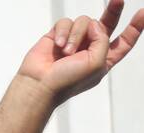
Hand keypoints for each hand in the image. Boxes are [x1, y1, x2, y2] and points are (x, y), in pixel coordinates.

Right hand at [17, 1, 143, 105]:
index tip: (142, 13)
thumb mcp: (97, 63)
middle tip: (118, 0)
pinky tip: (57, 46)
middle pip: (107, 23)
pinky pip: (66, 23)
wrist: (39, 85)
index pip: (123, 41)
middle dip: (113, 11)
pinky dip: (63, 33)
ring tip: (65, 52)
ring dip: (76, 35)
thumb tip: (93, 24)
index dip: (134, 28)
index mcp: (103, 59)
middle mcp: (89, 48)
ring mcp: (73, 41)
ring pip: (84, 22)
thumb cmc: (66, 82)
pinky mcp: (57, 36)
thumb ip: (103, 39)